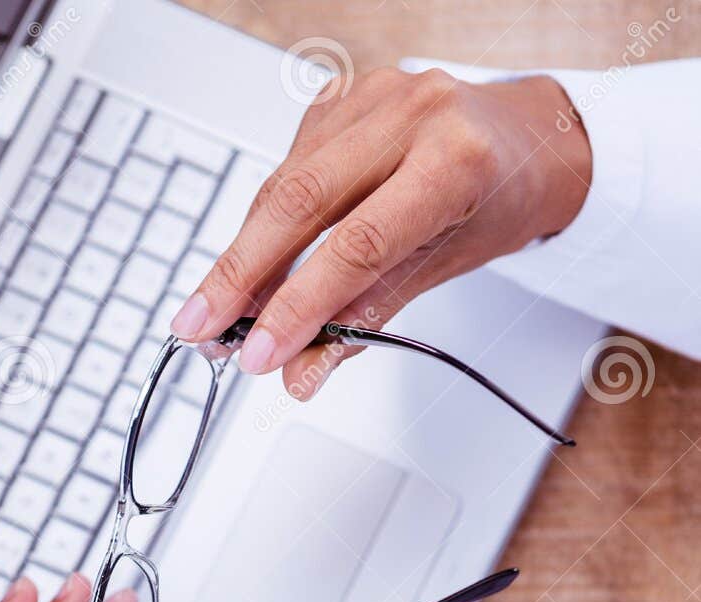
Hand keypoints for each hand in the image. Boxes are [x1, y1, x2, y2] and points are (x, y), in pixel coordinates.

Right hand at [171, 67, 591, 397]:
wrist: (532, 135)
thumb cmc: (499, 202)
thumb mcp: (445, 270)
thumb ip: (367, 320)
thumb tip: (301, 373)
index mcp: (454, 162)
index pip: (357, 245)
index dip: (298, 306)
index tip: (257, 354)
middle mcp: (412, 115)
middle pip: (300, 203)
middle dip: (240, 277)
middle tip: (201, 333)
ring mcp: (373, 97)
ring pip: (283, 183)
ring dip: (241, 257)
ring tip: (213, 315)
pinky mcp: (343, 96)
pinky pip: (288, 165)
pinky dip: (265, 221)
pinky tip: (254, 259)